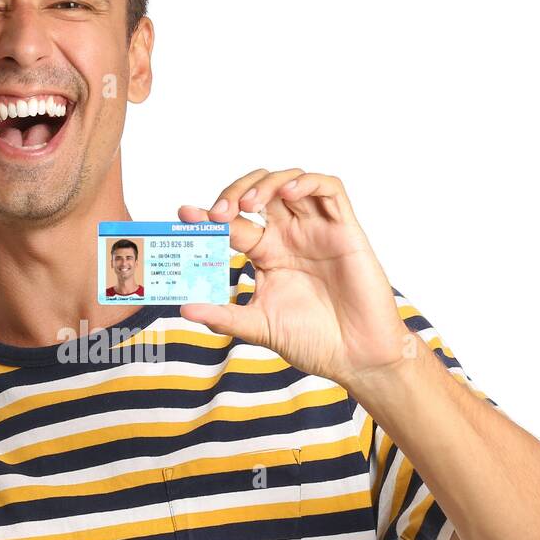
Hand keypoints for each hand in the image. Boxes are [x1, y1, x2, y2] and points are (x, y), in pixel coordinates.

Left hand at [177, 168, 412, 387]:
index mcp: (268, 254)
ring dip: (265, 184)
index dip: (208, 215)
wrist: (355, 357)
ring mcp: (316, 230)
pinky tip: (287, 194)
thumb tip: (184, 308)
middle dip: (234, 193)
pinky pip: (330, 189)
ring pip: (289, 182)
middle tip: (218, 213)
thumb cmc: (313, 341)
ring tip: (247, 206)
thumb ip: (222, 316)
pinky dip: (307, 182)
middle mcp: (290, 236)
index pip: (234, 224)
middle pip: (258, 192)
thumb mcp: (258, 327)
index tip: (184, 214)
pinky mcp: (345, 230)